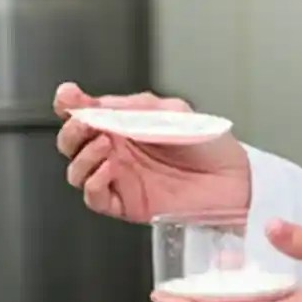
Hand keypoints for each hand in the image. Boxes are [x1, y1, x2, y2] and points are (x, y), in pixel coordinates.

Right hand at [54, 82, 250, 222]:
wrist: (234, 178)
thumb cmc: (209, 144)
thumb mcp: (172, 112)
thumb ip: (133, 108)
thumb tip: (97, 104)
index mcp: (124, 125)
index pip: (85, 114)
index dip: (69, 105)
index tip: (67, 97)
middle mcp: (117, 151)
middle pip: (72, 143)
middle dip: (71, 131)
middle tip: (85, 124)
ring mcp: (120, 178)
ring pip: (76, 171)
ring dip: (83, 156)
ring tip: (105, 144)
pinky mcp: (127, 204)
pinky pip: (95, 198)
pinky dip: (93, 182)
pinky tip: (108, 169)